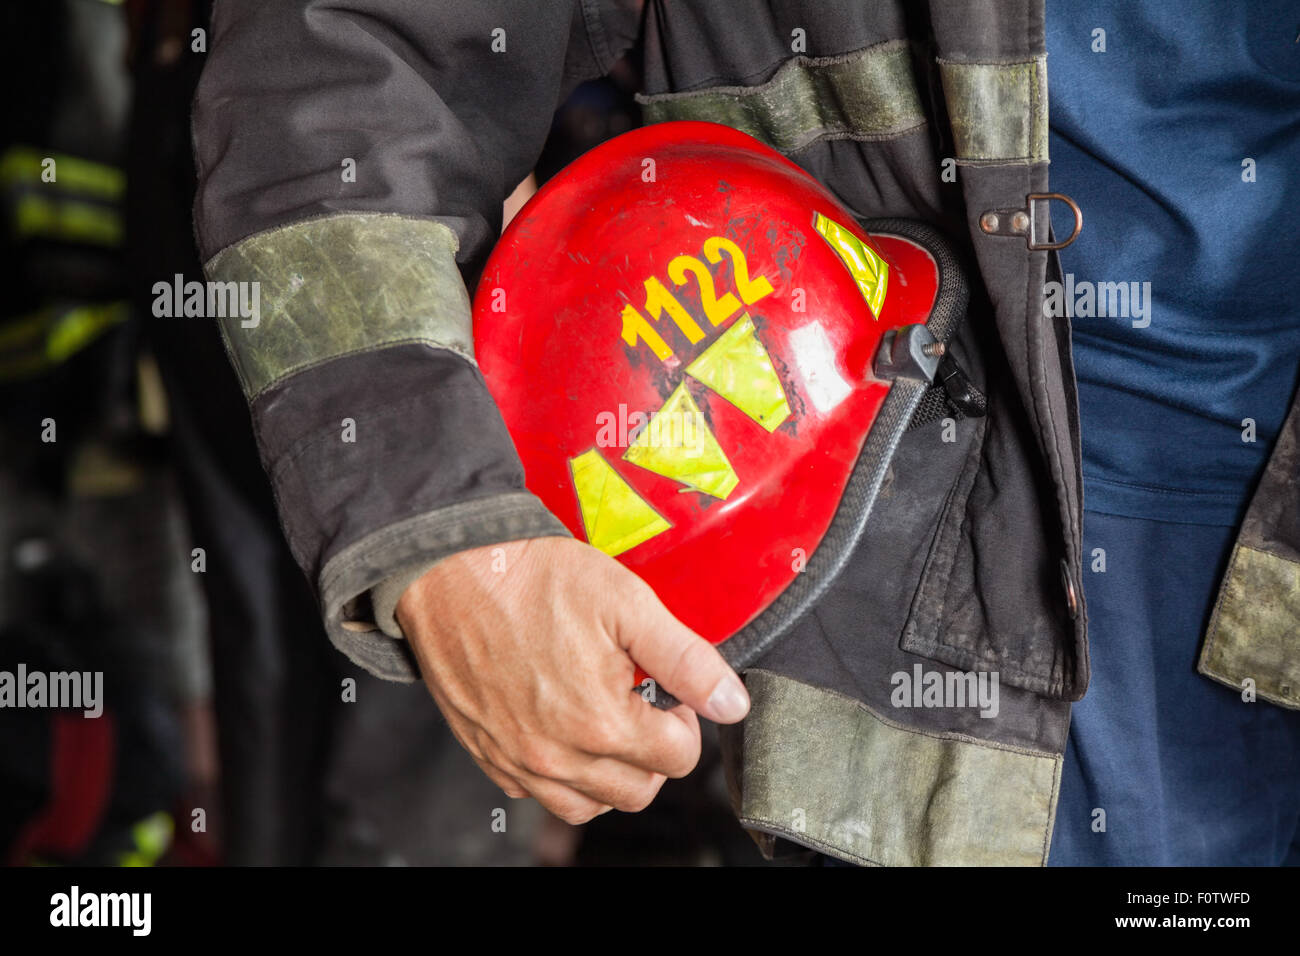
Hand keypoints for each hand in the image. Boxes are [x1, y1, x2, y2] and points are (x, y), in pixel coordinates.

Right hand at [396, 536, 749, 823]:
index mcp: (599, 722)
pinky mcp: (486, 754)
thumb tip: (731, 703)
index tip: (668, 692)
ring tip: (608, 722)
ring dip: (611, 774)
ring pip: (588, 804)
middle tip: (642, 704)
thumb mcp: (626, 603)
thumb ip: (685, 659)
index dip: (684, 719)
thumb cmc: (531, 579)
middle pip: (638, 791)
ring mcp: (517, 760)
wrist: (451, 572)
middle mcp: (556, 755)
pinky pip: (535, 793)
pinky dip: (560, 776)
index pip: (678, 758)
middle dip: (655, 752)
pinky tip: (563, 730)